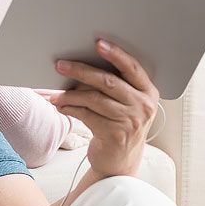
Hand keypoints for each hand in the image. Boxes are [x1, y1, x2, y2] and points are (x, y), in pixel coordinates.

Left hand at [50, 40, 159, 177]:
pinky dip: (71, 109)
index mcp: (148, 92)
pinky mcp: (115, 134)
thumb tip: (82, 67)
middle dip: (81, 71)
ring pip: (94, 98)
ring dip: (70, 94)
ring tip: (55, 94)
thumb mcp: (127, 105)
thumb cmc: (120, 126)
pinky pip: (87, 115)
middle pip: (108, 81)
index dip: (115, 54)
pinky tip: (61, 106)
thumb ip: (115, 86)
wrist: (121, 162)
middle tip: (61, 65)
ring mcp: (130, 121)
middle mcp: (143, 105)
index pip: (132, 68)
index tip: (98, 43)